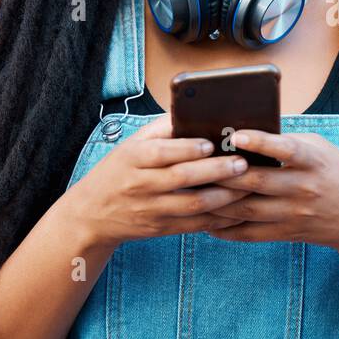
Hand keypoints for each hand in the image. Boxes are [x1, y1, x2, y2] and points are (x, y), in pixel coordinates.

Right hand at [64, 117, 252, 249]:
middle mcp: (141, 184)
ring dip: (224, 196)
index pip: (161, 152)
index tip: (211, 143)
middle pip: (182, 178)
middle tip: (242, 163)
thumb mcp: (131, 145)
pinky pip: (194, 225)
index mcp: (133, 158)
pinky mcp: (160, 229)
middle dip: (216, 171)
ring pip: (192, 204)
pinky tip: (237, 210)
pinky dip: (218, 219)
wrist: (91, 215)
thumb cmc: (119, 171)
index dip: (187, 148)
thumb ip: (161, 129)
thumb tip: (193, 109)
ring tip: (247, 185)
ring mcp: (151, 209)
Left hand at [201, 129, 338, 253]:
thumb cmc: (334, 173)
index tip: (235, 136)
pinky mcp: (286, 233)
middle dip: (223, 174)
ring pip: (247, 209)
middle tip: (193, 165)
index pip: (285, 149)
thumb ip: (287, 139)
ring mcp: (293, 213)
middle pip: (256, 181)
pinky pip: (250, 233)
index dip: (260, 142)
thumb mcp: (320, 148)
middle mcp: (303, 187)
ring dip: (216, 202)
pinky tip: (205, 221)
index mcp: (312, 161)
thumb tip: (246, 128)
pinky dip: (226, 229)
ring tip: (191, 191)